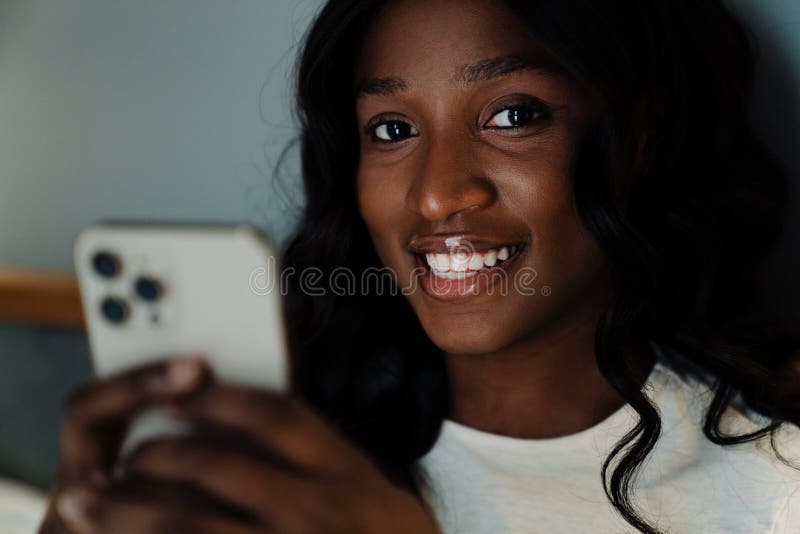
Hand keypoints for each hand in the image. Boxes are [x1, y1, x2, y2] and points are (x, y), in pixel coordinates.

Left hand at [39, 358, 440, 533]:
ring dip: (127, 506)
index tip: (180, 391)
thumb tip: (231, 417)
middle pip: (215, 465)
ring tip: (90, 497)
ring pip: (188, 522)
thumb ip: (314, 452)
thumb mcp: (366, 485)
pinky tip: (120, 532)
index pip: (272, 413)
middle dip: (156, 455)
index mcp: (343, 471)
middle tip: (126, 454)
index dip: (216, 397)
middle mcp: (316, 511)